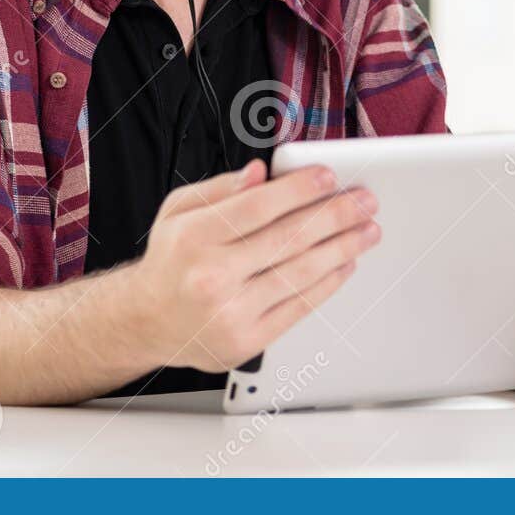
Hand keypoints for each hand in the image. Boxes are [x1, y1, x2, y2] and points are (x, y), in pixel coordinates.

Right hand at [130, 158, 380, 371]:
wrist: (148, 321)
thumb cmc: (173, 260)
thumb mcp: (179, 210)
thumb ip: (221, 188)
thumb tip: (260, 172)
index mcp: (193, 237)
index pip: (257, 206)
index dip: (298, 189)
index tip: (329, 176)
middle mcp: (210, 276)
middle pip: (287, 238)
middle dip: (335, 216)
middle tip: (365, 202)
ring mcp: (230, 313)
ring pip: (300, 273)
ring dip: (342, 248)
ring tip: (366, 230)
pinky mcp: (247, 341)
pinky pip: (299, 307)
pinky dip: (328, 283)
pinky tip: (345, 263)